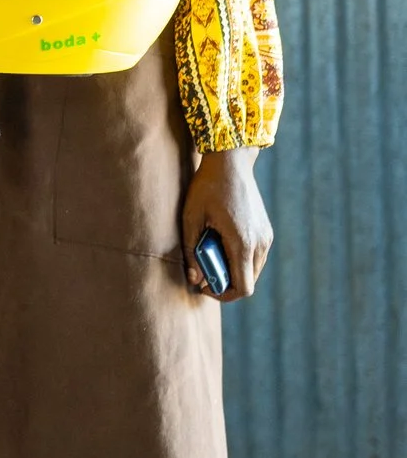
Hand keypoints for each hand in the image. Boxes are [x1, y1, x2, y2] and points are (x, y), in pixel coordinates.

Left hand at [182, 148, 271, 300]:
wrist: (230, 162)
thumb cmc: (206, 188)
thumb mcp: (191, 218)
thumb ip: (191, 251)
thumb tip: (194, 279)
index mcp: (242, 243)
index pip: (242, 287)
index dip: (223, 295)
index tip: (204, 287)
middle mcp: (260, 244)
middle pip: (249, 281)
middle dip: (225, 282)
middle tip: (202, 270)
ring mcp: (266, 237)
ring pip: (253, 270)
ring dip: (232, 270)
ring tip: (209, 254)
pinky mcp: (266, 231)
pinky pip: (255, 256)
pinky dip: (240, 259)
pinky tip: (220, 244)